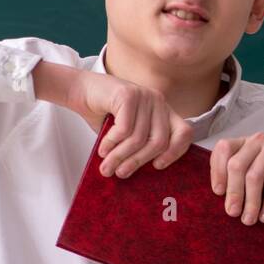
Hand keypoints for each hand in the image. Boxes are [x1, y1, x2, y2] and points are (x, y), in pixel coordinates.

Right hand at [69, 70, 193, 176]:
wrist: (79, 89)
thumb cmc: (104, 113)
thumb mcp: (127, 133)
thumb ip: (138, 147)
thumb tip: (140, 174)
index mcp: (163, 111)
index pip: (184, 133)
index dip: (175, 152)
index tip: (158, 166)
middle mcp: (158, 102)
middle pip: (159, 141)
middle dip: (139, 161)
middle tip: (122, 173)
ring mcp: (144, 96)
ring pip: (138, 138)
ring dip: (120, 157)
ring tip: (108, 167)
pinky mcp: (128, 94)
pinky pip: (124, 129)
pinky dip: (111, 144)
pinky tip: (103, 150)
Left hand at [210, 132, 263, 224]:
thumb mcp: (254, 183)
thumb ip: (237, 184)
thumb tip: (220, 202)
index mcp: (245, 143)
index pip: (223, 149)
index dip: (217, 171)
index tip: (217, 193)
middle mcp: (258, 140)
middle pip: (237, 164)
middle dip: (233, 192)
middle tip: (232, 213)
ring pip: (254, 175)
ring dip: (251, 202)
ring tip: (249, 220)